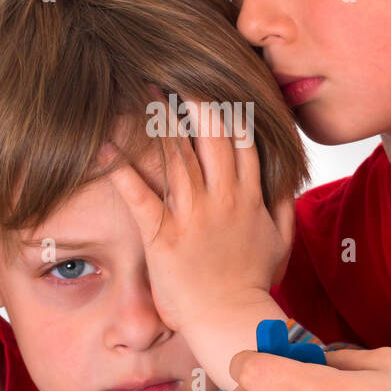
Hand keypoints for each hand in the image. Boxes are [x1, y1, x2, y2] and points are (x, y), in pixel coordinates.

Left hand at [101, 96, 293, 385]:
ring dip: (159, 121)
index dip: (228, 109)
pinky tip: (104, 147)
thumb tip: (285, 178)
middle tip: (176, 71)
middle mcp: (222, 199)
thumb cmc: (254, 285)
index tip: (213, 83)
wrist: (232, 319)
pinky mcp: (164, 235)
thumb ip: (282, 206)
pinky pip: (140, 196)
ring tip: (144, 90)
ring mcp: (193, 215)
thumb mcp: (281, 242)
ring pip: (177, 156)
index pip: (241, 142)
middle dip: (195, 100)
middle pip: (211, 137)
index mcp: (249, 198)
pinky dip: (120, 170)